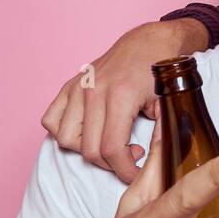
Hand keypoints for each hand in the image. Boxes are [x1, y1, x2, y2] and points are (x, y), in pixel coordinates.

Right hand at [41, 19, 207, 182]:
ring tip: (109, 143)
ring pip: (66, 139)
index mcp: (119, 96)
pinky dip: (64, 133)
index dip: (124, 170)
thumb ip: (162, 132)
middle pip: (89, 150)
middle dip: (111, 164)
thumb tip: (158, 160)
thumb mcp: (168, 102)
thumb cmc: (160, 72)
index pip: (111, 149)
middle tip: (130, 155)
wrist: (148, 42)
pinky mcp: (69, 86)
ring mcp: (78, 88)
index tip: (136, 175)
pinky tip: (88, 132)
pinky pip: (50, 120)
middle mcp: (93, 91)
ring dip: (86, 151)